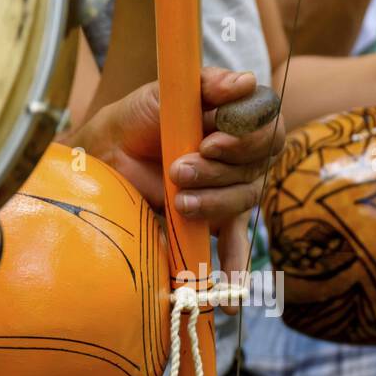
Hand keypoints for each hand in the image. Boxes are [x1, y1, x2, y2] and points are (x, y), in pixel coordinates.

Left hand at [66, 68, 284, 295]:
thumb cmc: (138, 119)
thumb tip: (244, 81)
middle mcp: (243, 157)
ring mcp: (232, 190)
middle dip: (219, 169)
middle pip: (257, 166)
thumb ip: (206, 85)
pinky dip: (236, 266)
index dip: (248, 135)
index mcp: (237, 121)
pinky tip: (232, 293)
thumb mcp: (166, 92)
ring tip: (177, 199)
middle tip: (180, 166)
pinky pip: (236, 246)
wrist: (106, 155)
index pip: (270, 126)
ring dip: (212, 200)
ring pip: (243, 199)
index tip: (212, 138)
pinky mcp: (215, 221)